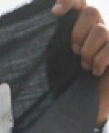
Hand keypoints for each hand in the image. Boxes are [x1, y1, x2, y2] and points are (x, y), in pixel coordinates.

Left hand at [56, 1, 108, 123]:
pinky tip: (95, 71)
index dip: (70, 0)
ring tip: (83, 65)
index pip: (79, 1)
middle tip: (73, 50)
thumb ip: (55, 40)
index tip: (55, 12)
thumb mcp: (57, 60)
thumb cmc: (69, 79)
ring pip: (101, 30)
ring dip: (89, 50)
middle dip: (78, 32)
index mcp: (81, 24)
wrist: (88, 100)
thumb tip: (52, 15)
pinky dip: (100, 60)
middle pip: (91, 11)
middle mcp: (98, 26)